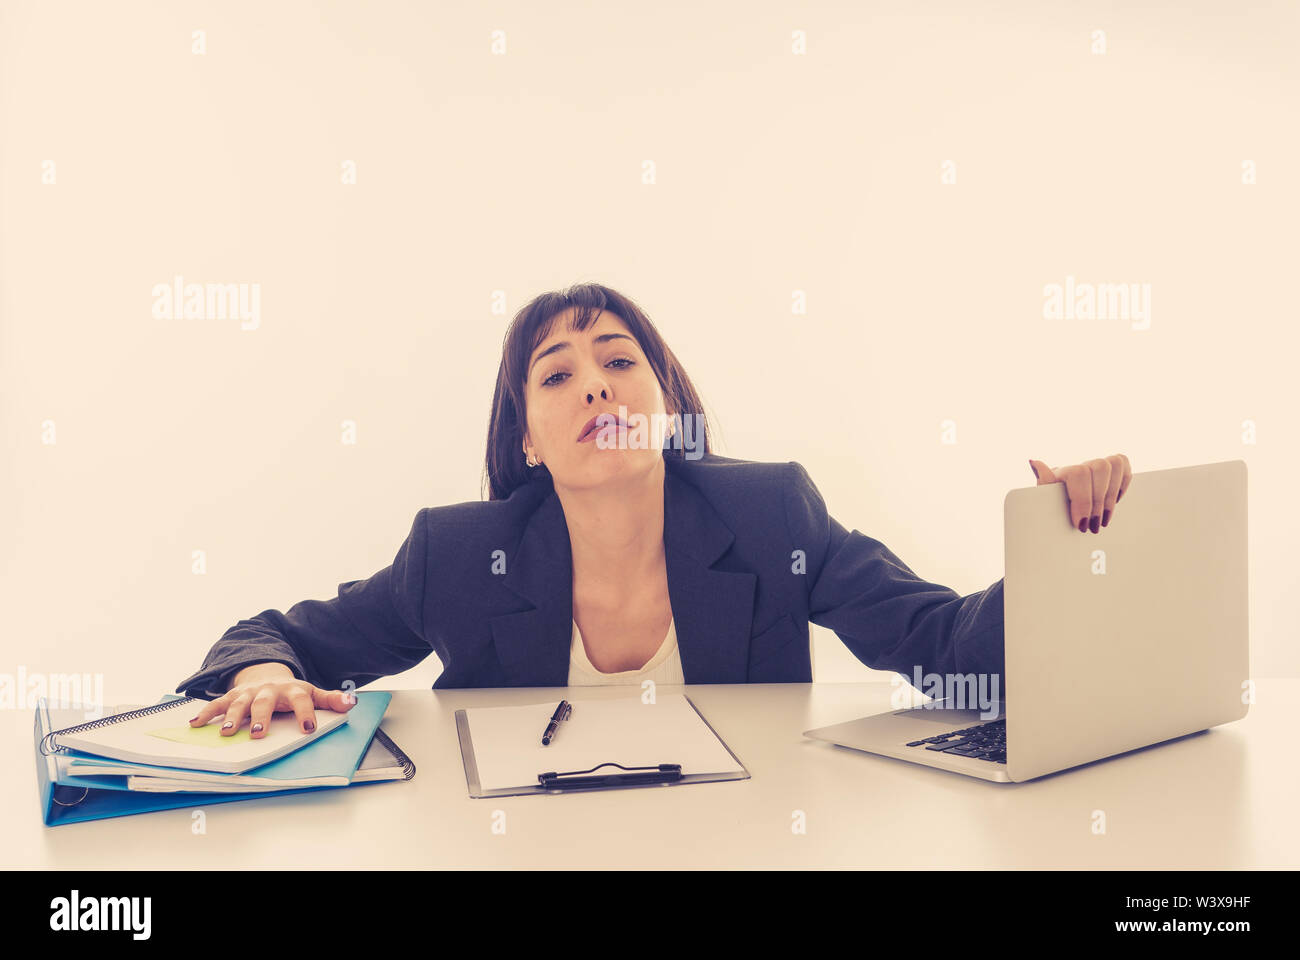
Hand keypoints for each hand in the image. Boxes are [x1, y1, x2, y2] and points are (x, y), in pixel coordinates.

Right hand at [188, 675, 356, 737]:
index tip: (308, 729)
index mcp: (293, 690)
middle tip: (258, 733)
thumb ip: (331, 700)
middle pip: (265, 702)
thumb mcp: (313, 694)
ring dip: (231, 717)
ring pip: (239, 703)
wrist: (269, 676)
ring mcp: (249, 693)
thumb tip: (352, 703)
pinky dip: (207, 712)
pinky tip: (196, 723)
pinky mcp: (233, 696)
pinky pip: (218, 703)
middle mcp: (269, 690)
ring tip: (225, 732)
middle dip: (261, 717)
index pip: (301, 700)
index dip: (305, 713)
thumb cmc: (293, 692)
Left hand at [1028, 454, 1131, 533]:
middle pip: (1100, 467)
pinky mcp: (1110, 469)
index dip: (1083, 500)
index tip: (1080, 524)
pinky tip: (1113, 503)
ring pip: (1114, 463)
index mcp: (1061, 472)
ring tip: (1104, 520)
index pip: (1079, 474)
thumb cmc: (1051, 509)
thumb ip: (1042, 484)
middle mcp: (1080, 465)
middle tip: (1093, 526)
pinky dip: (1122, 484)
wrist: (1059, 511)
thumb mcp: (1043, 503)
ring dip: (1112, 494)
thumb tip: (1034, 461)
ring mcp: (1095, 465)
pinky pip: (1123, 466)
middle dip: (1099, 501)